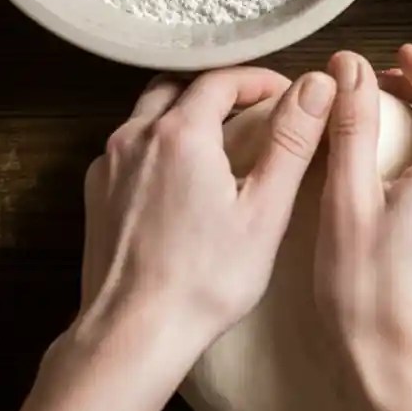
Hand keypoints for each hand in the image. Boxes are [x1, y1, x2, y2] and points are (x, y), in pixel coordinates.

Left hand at [76, 66, 337, 353]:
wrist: (134, 332)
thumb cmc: (205, 281)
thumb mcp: (264, 210)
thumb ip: (291, 141)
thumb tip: (317, 86)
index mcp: (181, 133)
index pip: (221, 78)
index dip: (257, 79)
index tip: (283, 93)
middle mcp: (136, 137)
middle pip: (178, 86)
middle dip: (217, 88)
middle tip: (251, 106)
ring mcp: (108, 164)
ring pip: (147, 114)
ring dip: (183, 112)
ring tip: (218, 137)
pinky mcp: (95, 193)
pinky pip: (127, 148)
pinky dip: (156, 144)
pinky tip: (179, 176)